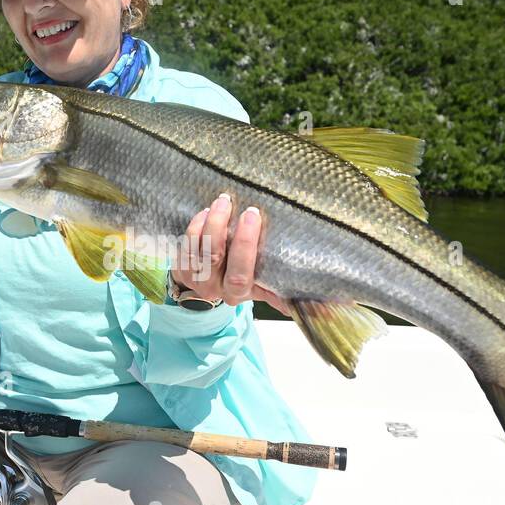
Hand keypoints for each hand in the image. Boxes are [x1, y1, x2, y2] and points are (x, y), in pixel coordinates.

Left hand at [170, 192, 290, 315]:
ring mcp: (195, 279)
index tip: (254, 216)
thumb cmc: (242, 276)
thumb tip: (324, 302)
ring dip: (209, 224)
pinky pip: (184, 246)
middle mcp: (214, 288)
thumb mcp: (263, 285)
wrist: (208, 285)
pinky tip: (205, 212)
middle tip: (238, 205)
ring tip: (222, 202)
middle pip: (216, 259)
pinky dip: (193, 228)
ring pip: (198, 251)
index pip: (241, 274)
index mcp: (238, 293)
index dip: (245, 245)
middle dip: (225, 228)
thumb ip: (283, 290)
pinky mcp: (181, 268)